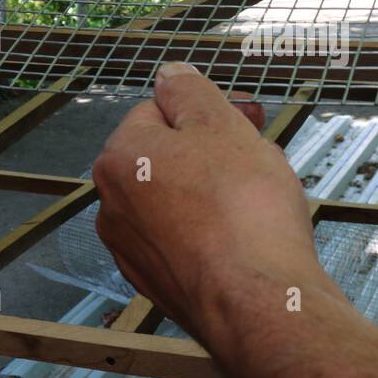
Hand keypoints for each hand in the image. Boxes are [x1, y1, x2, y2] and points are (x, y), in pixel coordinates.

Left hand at [93, 62, 333, 344]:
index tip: (246, 117)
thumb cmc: (242, 209)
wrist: (258, 302)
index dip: (206, 109)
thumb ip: (189, 91)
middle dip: (215, 151)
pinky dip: (215, 232)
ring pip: (181, 201)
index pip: (158, 111)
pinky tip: (249, 237)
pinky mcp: (162, 286)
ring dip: (217, 191)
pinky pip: (189, 241)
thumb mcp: (219, 124)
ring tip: (262, 198)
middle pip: (169, 158)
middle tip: (261, 155)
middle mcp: (115, 207)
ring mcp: (136, 252)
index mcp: (120, 158)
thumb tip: (170, 75)